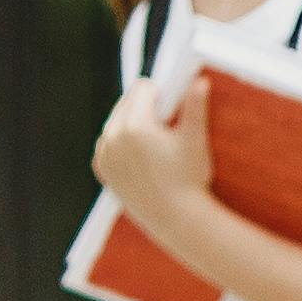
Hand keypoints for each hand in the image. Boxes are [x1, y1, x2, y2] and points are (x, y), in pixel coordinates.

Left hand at [92, 71, 215, 234]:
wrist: (175, 219)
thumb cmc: (189, 180)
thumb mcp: (195, 141)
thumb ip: (195, 107)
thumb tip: (200, 81)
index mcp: (136, 126)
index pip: (142, 88)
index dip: (161, 93)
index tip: (172, 108)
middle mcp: (114, 137)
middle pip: (127, 101)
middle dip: (145, 107)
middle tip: (165, 128)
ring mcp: (104, 153)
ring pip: (116, 121)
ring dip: (132, 122)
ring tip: (153, 143)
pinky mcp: (101, 167)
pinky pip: (108, 141)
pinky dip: (120, 141)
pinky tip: (140, 154)